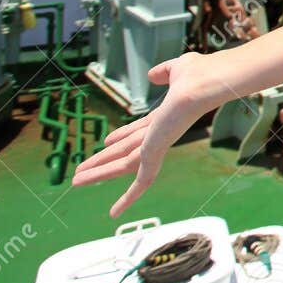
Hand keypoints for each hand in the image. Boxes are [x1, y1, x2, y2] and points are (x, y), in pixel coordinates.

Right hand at [70, 54, 226, 216]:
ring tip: (76, 181)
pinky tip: (114, 213)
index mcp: (165, 117)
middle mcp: (161, 134)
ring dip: (99, 174)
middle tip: (82, 168)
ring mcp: (158, 146)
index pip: (139, 130)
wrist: (205, 84)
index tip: (106, 140)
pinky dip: (127, 199)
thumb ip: (164, 72)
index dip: (122, 135)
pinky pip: (139, 183)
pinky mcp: (155, 155)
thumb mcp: (178, 69)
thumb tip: (153, 75)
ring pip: (123, 166)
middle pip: (126, 150)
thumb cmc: (199, 74)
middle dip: (104, 159)